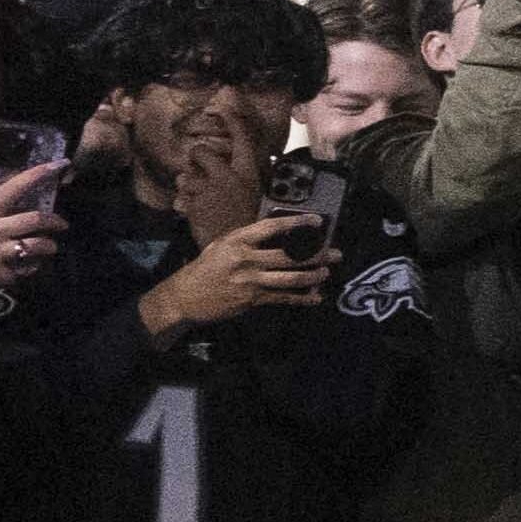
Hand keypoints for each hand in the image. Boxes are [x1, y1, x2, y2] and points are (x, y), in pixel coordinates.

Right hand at [0, 161, 71, 320]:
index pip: (13, 188)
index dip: (38, 175)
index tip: (59, 164)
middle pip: (36, 219)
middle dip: (56, 221)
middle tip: (62, 224)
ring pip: (38, 246)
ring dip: (48, 248)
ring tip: (48, 249)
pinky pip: (20, 272)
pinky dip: (21, 273)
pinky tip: (15, 273)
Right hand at [140, 207, 328, 334]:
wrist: (184, 297)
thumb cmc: (204, 268)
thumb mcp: (221, 246)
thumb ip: (247, 240)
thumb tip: (277, 234)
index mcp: (237, 241)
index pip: (271, 227)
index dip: (296, 223)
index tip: (317, 221)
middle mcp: (245, 259)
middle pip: (288, 255)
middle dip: (316, 254)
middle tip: (336, 253)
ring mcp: (250, 281)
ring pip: (290, 279)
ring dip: (313, 276)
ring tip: (326, 272)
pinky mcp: (252, 300)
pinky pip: (283, 298)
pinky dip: (302, 299)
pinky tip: (315, 298)